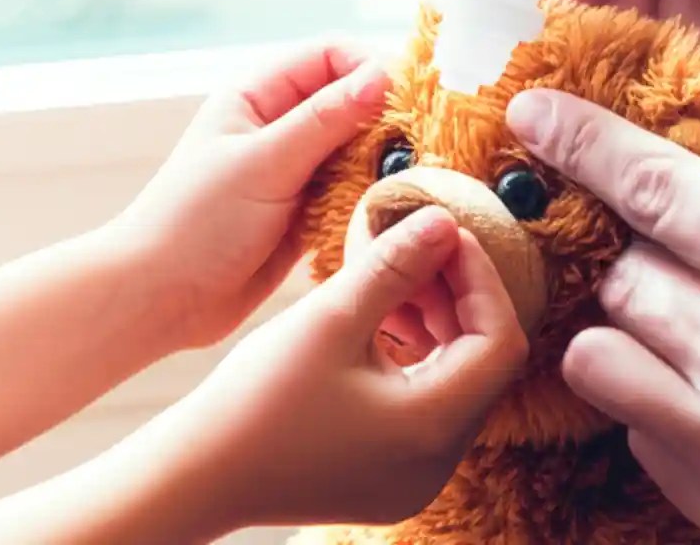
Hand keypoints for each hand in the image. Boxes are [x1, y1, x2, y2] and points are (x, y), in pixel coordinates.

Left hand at [111, 43, 390, 348]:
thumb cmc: (196, 222)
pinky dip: (372, 199)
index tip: (412, 99)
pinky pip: (351, 194)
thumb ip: (324, 121)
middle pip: (351, 103)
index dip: (373, 69)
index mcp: (258, 96)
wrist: (161, 299)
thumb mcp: (263, 163)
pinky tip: (394, 212)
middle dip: (388, 120)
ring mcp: (293, 171)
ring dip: (385, 164)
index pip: (331, 57)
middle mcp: (279, 127)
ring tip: (416, 182)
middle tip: (427, 146)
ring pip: (358, 151)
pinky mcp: (305, 214)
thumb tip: (381, 77)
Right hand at [183, 206, 529, 531]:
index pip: (500, 341)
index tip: (448, 237)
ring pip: (454, 385)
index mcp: (433, 427)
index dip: (482, 280)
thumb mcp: (330, 319)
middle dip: (457, 300)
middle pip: (482, 365)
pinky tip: (376, 327)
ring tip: (393, 285)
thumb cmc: (257, 399)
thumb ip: (395, 267)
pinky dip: (415, 362)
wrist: (198, 473)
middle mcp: (437, 463)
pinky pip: (426, 410)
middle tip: (420, 253)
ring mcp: (415, 477)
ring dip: (435, 328)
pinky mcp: (390, 478)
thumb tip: (445, 221)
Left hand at [506, 89, 699, 544]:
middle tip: (684, 272)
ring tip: (689, 343)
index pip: (659, 188)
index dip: (584, 143)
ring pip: (599, 360)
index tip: (533, 117)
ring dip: (630, 339)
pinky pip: (639, 436)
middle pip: (623, 280)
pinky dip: (662, 412)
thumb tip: (683, 224)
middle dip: (641, 266)